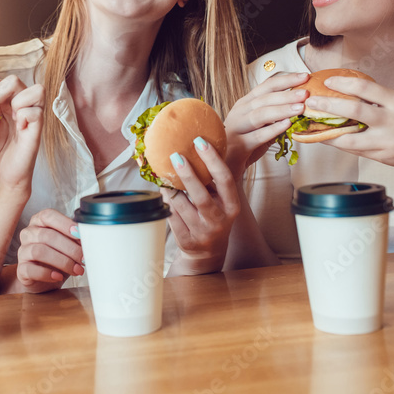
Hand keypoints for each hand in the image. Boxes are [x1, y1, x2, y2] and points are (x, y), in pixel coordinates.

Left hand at [0, 67, 43, 193]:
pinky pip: (35, 112)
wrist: (4, 170)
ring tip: (11, 116)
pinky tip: (19, 129)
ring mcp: (32, 113)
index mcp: (5, 100)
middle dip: (0, 91)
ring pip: (36, 90)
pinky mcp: (38, 126)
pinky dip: (24, 118)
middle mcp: (20, 102)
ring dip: (19, 101)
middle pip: (15, 79)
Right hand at [15, 209, 83, 292]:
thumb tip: (88, 239)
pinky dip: (47, 274)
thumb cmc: (58, 257)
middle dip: (69, 248)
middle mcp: (28, 233)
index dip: (65, 223)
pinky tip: (58, 277)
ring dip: (62, 261)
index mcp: (39, 221)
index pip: (48, 216)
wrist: (45, 281)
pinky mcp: (21, 269)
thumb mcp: (68, 244)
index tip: (80, 234)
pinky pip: (31, 269)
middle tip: (83, 258)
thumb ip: (74, 238)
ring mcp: (23, 251)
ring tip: (76, 269)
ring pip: (39, 251)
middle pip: (47, 235)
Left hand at [163, 138, 242, 275]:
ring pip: (181, 206)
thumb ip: (212, 180)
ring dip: (170, 188)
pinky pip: (171, 216)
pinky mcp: (186, 240)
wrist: (208, 252)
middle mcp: (219, 220)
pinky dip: (165, 201)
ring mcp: (202, 232)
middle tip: (175, 155)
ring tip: (163, 173)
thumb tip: (196, 145)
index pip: (224, 179)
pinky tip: (162, 189)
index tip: (199, 141)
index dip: (212, 160)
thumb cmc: (214, 215)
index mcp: (231, 206)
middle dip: (188, 175)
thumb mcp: (221, 200)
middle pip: (201, 196)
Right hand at [225, 72, 308, 173]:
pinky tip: (287, 125)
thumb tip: (302, 105)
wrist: (225, 166)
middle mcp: (239, 112)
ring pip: (260, 115)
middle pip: (264, 98)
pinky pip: (257, 136)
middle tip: (306, 92)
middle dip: (287, 94)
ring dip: (281, 110)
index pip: (267, 86)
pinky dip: (273, 129)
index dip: (286, 80)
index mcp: (245, 103)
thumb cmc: (246, 144)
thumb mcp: (261, 125)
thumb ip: (276, 116)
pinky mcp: (238, 145)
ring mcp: (237, 128)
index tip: (305, 76)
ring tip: (300, 107)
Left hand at [308, 75, 393, 173]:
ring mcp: (387, 142)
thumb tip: (354, 96)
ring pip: (349, 137)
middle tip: (310, 101)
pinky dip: (341, 144)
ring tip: (311, 124)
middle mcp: (392, 121)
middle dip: (327, 106)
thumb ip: (383, 102)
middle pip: (352, 110)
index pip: (365, 87)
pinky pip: (357, 151)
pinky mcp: (385, 158)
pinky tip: (329, 140)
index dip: (342, 83)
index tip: (328, 80)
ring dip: (327, 131)